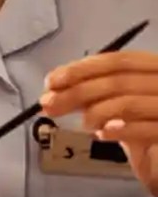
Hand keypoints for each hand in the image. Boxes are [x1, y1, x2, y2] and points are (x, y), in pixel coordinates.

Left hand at [40, 50, 157, 196]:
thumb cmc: (143, 131)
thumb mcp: (115, 105)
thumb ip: (92, 93)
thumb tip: (54, 89)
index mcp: (156, 68)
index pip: (117, 62)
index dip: (81, 69)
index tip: (52, 81)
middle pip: (118, 81)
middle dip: (78, 91)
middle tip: (50, 103)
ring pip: (129, 102)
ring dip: (96, 112)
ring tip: (83, 124)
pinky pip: (147, 128)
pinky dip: (120, 130)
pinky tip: (103, 134)